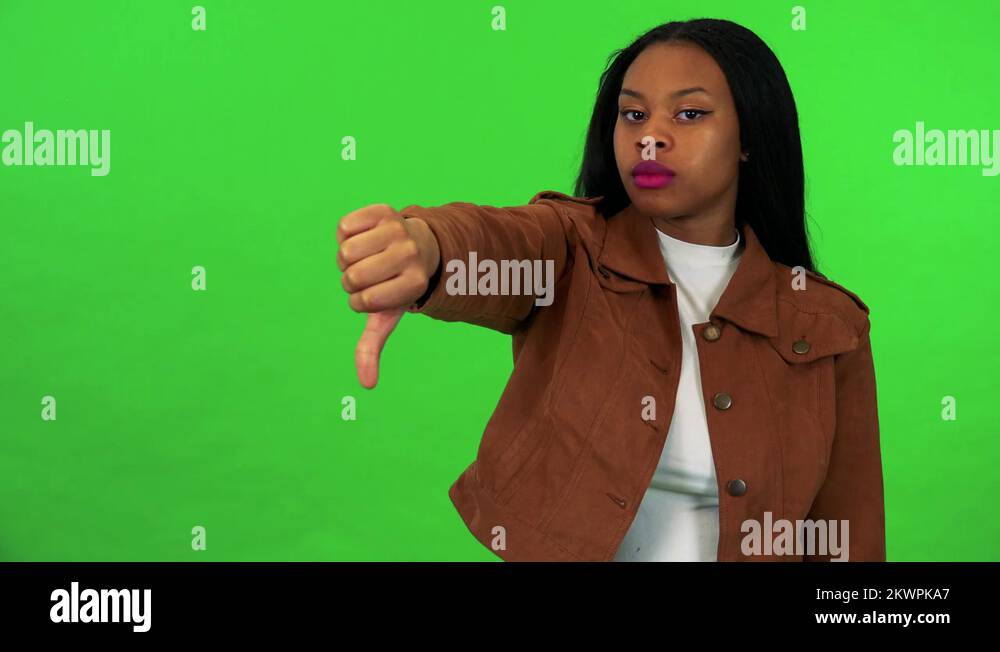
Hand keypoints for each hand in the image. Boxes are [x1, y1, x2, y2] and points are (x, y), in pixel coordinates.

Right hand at [336, 204, 439, 387]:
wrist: (419, 246)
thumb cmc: (397, 286)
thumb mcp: (387, 316)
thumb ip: (373, 348)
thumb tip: (366, 385)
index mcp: (414, 284)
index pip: (364, 301)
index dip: (361, 301)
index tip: (377, 294)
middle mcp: (410, 255)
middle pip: (351, 276)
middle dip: (352, 280)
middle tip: (371, 275)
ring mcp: (398, 230)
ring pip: (345, 252)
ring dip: (347, 258)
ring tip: (366, 257)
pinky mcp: (383, 211)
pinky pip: (343, 227)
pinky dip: (345, 235)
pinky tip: (364, 238)